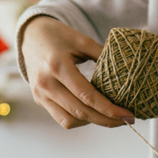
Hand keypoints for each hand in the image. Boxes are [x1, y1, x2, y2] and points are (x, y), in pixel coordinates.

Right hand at [20, 17, 134, 128]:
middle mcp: (46, 83)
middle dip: (107, 120)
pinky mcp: (39, 99)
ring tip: (112, 118)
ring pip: (70, 120)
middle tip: (126, 120)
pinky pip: (61, 118)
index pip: (87, 96)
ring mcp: (40, 94)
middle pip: (80, 112)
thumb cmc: (58, 35)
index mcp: (57, 66)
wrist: (30, 36)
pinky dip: (80, 120)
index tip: (127, 114)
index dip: (109, 109)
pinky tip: (93, 113)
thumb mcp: (81, 40)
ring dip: (93, 122)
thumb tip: (126, 71)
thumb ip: (102, 55)